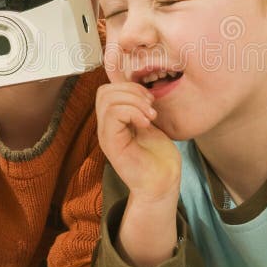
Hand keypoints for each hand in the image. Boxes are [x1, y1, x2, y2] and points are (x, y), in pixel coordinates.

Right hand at [96, 81, 181, 266]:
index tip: (150, 100)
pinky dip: (133, 112)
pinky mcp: (111, 144)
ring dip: (134, 101)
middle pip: (104, 91)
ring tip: (150, 116)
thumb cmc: (158, 155)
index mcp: (113, 120)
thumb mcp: (148, 121)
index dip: (129, 86)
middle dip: (131, 91)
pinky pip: (113, 114)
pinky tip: (146, 123)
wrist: (162, 182)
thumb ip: (139, 106)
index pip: (107, 90)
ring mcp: (106, 136)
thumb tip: (138, 85)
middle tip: (150, 106)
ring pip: (107, 100)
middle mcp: (105, 127)